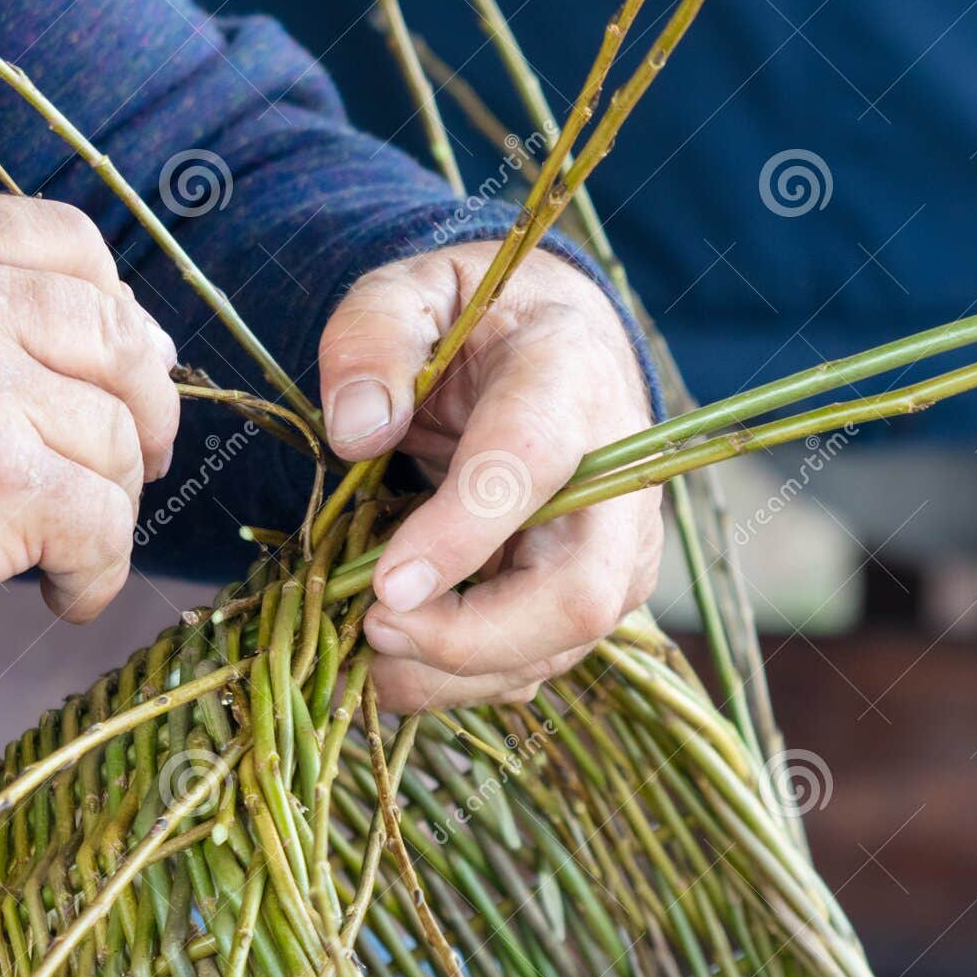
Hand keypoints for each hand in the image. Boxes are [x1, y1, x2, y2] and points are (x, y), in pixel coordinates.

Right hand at [0, 196, 178, 652]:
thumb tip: (120, 341)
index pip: (70, 244)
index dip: (119, 310)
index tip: (129, 368)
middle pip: (116, 338)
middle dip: (149, 409)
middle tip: (142, 464)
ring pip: (116, 440)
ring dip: (111, 506)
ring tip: (68, 548)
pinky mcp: (1, 484)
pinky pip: (103, 525)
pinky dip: (99, 572)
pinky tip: (64, 592)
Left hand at [320, 242, 662, 710]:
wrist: (553, 351)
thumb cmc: (474, 323)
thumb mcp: (409, 295)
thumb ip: (373, 340)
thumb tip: (357, 429)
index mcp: (567, 380)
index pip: (531, 467)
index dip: (461, 534)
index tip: (386, 588)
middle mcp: (617, 479)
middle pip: (573, 594)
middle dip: (467, 638)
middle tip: (372, 628)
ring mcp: (618, 551)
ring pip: (554, 651)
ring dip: (451, 673)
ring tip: (365, 647)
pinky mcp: (599, 602)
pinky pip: (532, 668)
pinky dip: (458, 681)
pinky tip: (398, 657)